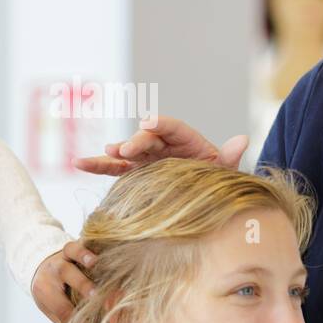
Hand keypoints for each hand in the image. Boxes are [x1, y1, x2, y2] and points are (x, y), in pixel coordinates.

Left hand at [31, 240, 98, 322]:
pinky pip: (80, 241)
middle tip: (97, 296)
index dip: (76, 316)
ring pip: (71, 252)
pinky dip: (89, 245)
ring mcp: (63, 256)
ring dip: (83, 257)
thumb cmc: (49, 293)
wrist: (37, 264)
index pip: (61, 305)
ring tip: (95, 263)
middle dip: (83, 286)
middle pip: (66, 276)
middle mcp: (53, 270)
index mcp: (45, 290)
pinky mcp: (72, 245)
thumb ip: (65, 321)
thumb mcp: (50, 309)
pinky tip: (101, 250)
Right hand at [71, 115, 248, 175]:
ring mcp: (147, 159)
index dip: (161, 124)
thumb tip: (242, 139)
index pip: (173, 128)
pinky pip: (115, 168)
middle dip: (136, 141)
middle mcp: (164, 146)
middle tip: (126, 148)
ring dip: (114, 152)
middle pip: (148, 138)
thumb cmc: (217, 182)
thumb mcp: (225, 171)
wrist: (208, 200)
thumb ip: (230, 157)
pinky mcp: (134, 173)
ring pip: (127, 152)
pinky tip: (80, 164)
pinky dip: (98, 166)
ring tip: (104, 152)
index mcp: (187, 141)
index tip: (148, 122)